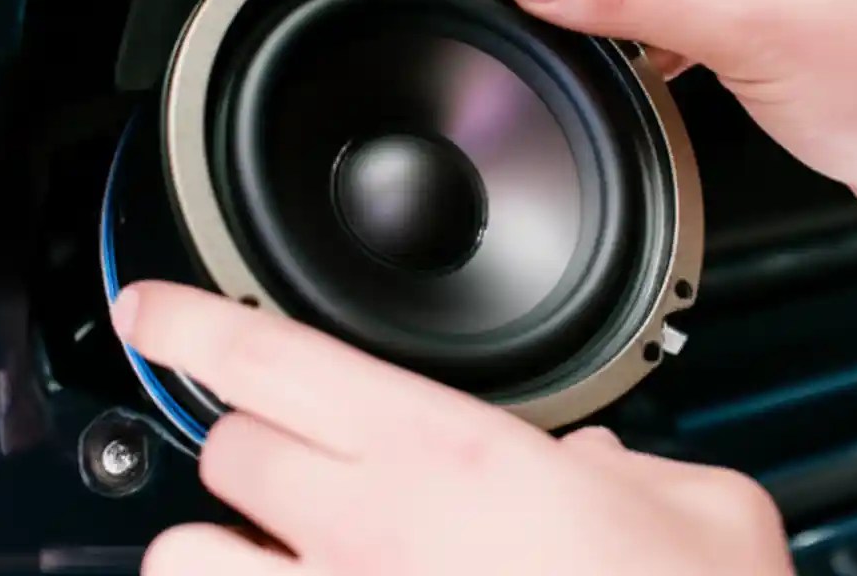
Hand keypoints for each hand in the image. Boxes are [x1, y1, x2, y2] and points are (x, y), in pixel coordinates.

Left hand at [113, 282, 794, 575]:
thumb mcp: (702, 509)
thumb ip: (631, 467)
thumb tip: (590, 467)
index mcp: (456, 458)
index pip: (276, 357)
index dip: (195, 318)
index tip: (153, 306)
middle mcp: (375, 537)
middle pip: (230, 447)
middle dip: (251, 437)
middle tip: (298, 449)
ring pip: (189, 560)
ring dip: (220, 544)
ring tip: (273, 549)